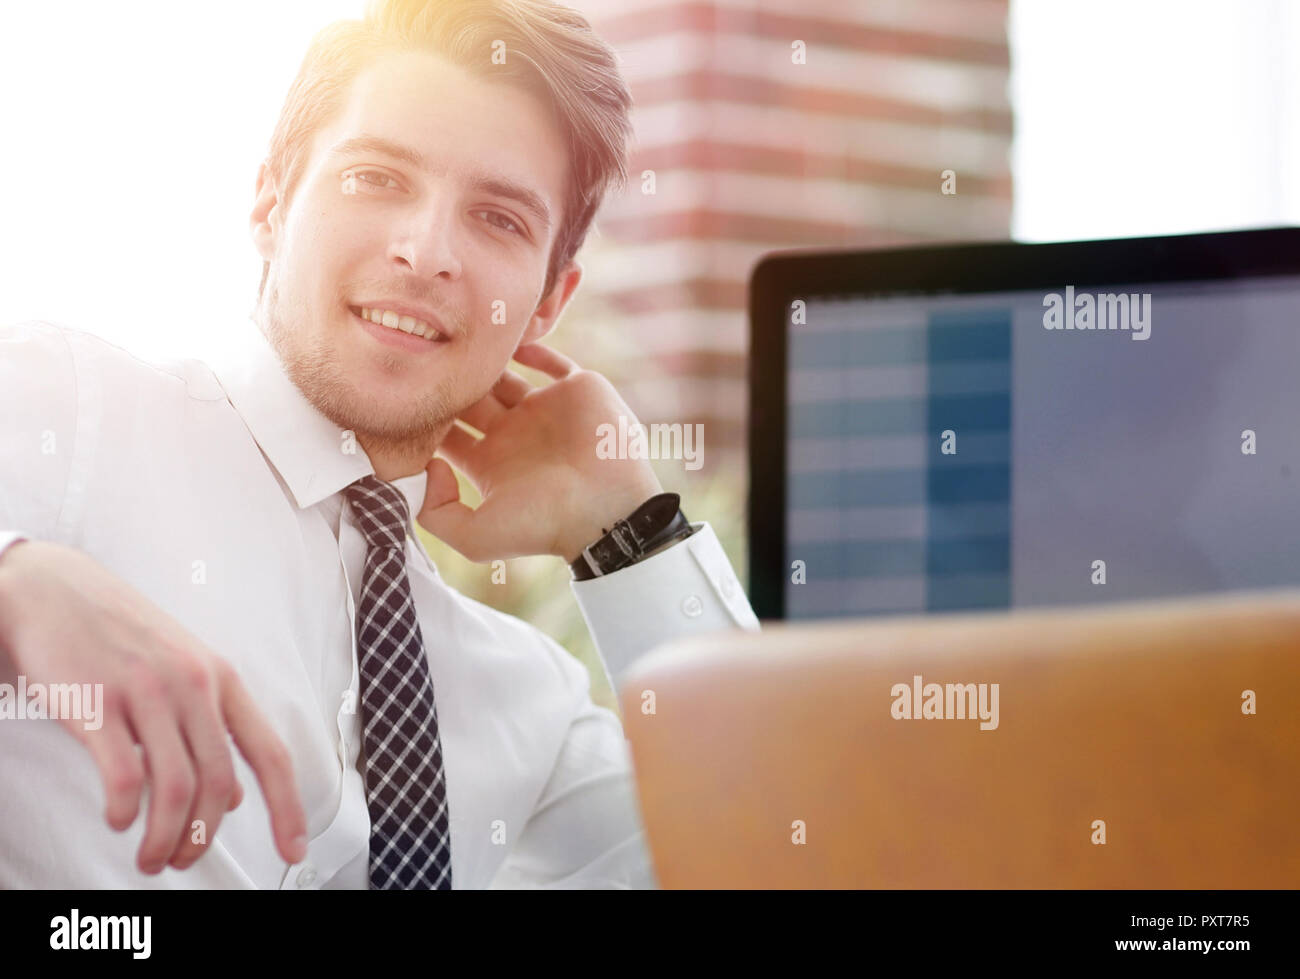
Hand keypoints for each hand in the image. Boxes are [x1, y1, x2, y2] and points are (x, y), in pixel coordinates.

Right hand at [0, 540, 307, 873]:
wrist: (50, 589)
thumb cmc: (118, 635)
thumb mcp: (182, 670)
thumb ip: (212, 727)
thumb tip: (234, 795)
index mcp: (221, 679)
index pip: (271, 753)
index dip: (288, 807)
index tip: (294, 851)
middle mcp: (193, 684)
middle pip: (219, 784)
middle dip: (203, 837)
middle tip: (181, 862)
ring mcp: (146, 692)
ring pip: (176, 789)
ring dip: (166, 838)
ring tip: (151, 858)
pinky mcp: (96, 703)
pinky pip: (124, 777)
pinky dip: (125, 813)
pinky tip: (118, 820)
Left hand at [417, 342, 663, 563]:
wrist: (606, 510)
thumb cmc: (545, 526)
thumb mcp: (475, 537)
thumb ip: (434, 511)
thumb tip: (426, 464)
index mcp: (490, 464)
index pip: (447, 432)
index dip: (427, 418)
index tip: (404, 400)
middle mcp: (514, 434)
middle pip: (470, 398)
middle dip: (450, 383)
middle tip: (425, 360)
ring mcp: (545, 410)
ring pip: (505, 374)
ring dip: (484, 360)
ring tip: (460, 340)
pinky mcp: (577, 391)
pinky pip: (551, 359)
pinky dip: (531, 346)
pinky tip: (507, 337)